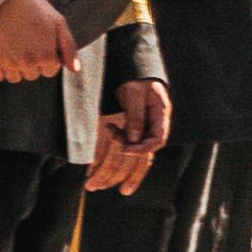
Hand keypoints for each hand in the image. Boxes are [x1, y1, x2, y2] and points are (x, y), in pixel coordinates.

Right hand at [0, 0, 80, 83]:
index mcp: (46, 57)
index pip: (50, 71)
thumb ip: (69, 48)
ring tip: (14, 46)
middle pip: (33, 75)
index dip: (47, 57)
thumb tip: (74, 69)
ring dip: (16, 67)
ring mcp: (9, 63)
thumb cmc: (33, 8)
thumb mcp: (58, 22)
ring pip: (16, 77)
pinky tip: (3, 53)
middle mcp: (27, 64)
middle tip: (27, 42)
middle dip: (32, 62)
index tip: (41, 43)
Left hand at [86, 72, 170, 192]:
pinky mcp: (126, 132)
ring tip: (93, 185)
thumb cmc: (135, 75)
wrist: (132, 66)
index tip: (125, 150)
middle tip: (99, 184)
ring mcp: (139, 131)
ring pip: (129, 160)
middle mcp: (151, 127)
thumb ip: (134, 115)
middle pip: (141, 157)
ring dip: (110, 174)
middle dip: (119, 173)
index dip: (141, 149)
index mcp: (160, 115)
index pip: (156, 141)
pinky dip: (104, 162)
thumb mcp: (135, 91)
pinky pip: (117, 152)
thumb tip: (133, 140)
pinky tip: (92, 173)